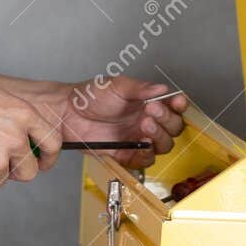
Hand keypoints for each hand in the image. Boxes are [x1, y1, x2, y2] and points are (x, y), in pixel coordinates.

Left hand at [29, 76, 188, 168]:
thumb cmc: (89, 96)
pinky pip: (144, 160)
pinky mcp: (126, 154)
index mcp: (146, 103)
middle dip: (167, 120)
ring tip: (144, 123)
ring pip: (163, 145)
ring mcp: (137, 138)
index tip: (177, 101)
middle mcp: (145, 121)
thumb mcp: (117, 85)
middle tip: (152, 111)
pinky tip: (141, 142)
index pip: (173, 107)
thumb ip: (140, 88)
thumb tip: (161, 88)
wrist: (67, 112)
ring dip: (159, 135)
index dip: (179, 106)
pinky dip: (147, 153)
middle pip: (173, 127)